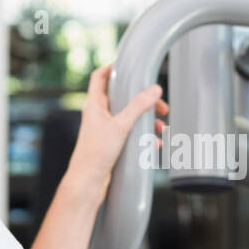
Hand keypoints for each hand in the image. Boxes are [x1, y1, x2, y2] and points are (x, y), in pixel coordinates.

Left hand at [65, 63, 166, 201]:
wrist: (87, 183)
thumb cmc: (95, 154)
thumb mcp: (120, 126)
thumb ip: (138, 106)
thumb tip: (155, 90)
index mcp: (94, 105)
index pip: (100, 77)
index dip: (111, 68)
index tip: (128, 65)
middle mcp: (98, 116)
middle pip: (123, 99)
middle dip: (143, 101)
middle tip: (160, 106)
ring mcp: (105, 130)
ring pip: (129, 118)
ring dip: (146, 121)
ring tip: (161, 129)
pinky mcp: (111, 145)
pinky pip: (131, 135)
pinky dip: (143, 137)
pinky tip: (153, 145)